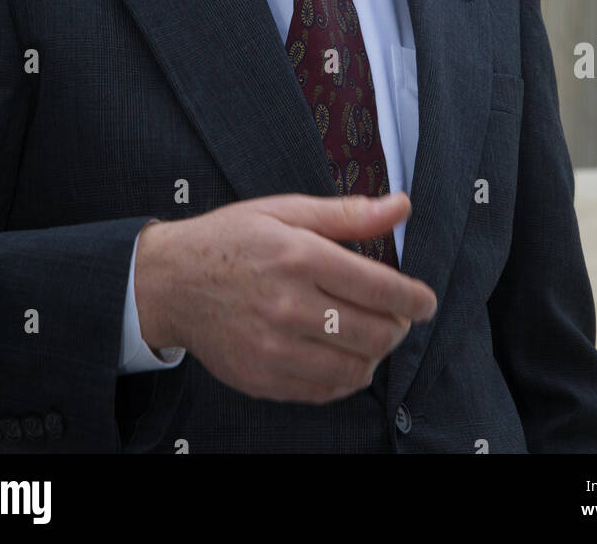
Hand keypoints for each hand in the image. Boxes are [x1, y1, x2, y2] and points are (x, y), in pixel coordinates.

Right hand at [135, 191, 435, 402]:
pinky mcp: (262, 378)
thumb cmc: (233, 239)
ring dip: (374, 354)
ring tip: (369, 335)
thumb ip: (349, 214)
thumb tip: (402, 206)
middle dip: (398, 327)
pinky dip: (344, 376)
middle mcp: (288, 305)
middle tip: (397, 316)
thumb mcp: (287, 210)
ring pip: (355, 368)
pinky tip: (341, 354)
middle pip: (375, 333)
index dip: (414, 299)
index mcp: (300, 256)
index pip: (379, 288)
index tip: (425, 301)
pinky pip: (324, 390)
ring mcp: (274, 348)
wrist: (171, 281)